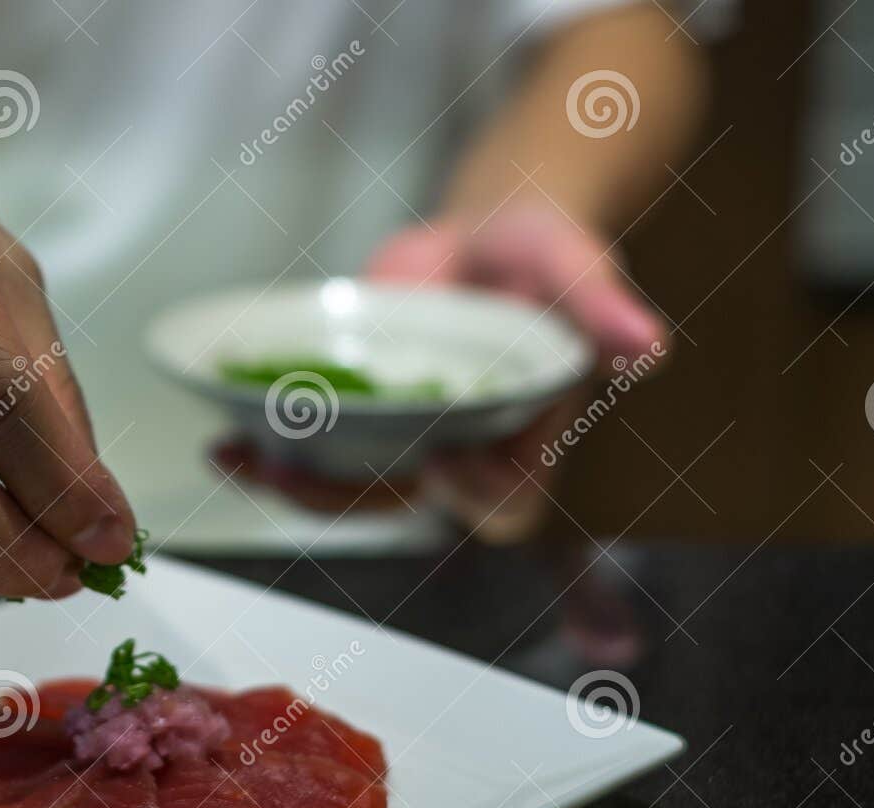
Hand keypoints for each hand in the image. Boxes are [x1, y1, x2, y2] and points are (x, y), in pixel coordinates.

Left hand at [215, 206, 663, 541]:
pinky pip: (309, 454)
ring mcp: (400, 447)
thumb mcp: (574, 266)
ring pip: (344, 491)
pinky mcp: (352, 424)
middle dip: (340, 498)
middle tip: (287, 474)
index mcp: (523, 444)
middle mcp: (457, 459)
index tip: (446, 457)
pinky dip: (264, 452)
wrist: (481, 236)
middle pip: (402, 506)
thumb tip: (651, 348)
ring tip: (236, 457)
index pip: (504, 501)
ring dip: (286, 485)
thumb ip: (601, 307)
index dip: (475, 494)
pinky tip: (222, 438)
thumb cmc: (539, 255)